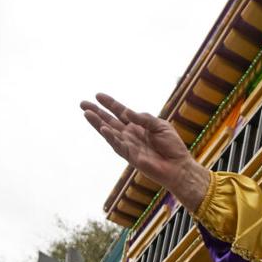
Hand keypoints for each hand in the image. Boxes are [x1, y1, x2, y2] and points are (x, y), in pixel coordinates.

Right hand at [79, 94, 210, 208]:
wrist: (179, 166)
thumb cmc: (172, 146)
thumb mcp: (160, 125)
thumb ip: (144, 118)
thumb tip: (127, 112)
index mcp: (137, 125)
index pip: (120, 111)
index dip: (109, 103)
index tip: (98, 95)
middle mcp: (130, 134)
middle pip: (109, 121)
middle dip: (96, 112)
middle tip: (82, 103)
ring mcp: (129, 145)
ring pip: (110, 133)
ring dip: (98, 123)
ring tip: (87, 113)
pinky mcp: (130, 156)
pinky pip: (118, 146)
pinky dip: (110, 138)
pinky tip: (103, 129)